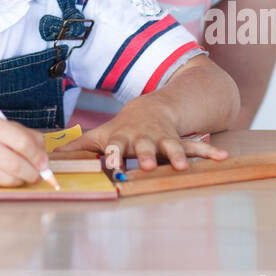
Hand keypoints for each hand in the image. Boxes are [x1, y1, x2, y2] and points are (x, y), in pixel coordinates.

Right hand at [0, 113, 50, 187]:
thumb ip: (25, 135)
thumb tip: (44, 158)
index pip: (20, 142)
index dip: (37, 155)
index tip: (44, 163)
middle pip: (15, 164)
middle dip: (33, 173)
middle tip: (38, 175)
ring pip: (6, 179)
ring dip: (21, 181)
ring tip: (24, 177)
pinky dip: (6, 184)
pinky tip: (5, 177)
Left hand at [55, 97, 228, 171]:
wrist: (151, 108)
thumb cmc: (123, 129)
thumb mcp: (102, 135)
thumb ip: (80, 147)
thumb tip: (51, 157)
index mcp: (122, 139)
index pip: (116, 147)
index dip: (114, 154)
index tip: (112, 163)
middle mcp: (143, 139)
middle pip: (143, 147)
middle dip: (144, 155)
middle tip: (145, 165)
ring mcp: (163, 139)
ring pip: (171, 147)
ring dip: (176, 156)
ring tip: (182, 167)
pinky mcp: (180, 141)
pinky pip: (197, 147)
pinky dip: (210, 153)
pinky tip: (224, 158)